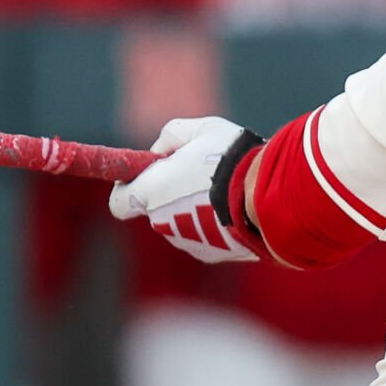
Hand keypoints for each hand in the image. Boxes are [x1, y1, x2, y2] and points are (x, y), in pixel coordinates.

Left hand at [109, 117, 261, 262]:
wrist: (266, 197)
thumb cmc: (230, 159)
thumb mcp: (200, 129)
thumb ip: (171, 137)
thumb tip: (163, 152)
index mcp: (150, 192)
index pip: (119, 201)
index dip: (130, 187)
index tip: (150, 173)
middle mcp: (162, 223)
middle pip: (157, 209)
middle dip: (172, 193)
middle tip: (201, 174)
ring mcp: (188, 243)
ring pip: (184, 223)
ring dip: (197, 208)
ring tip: (227, 191)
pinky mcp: (212, 255)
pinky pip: (208, 237)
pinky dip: (216, 224)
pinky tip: (238, 208)